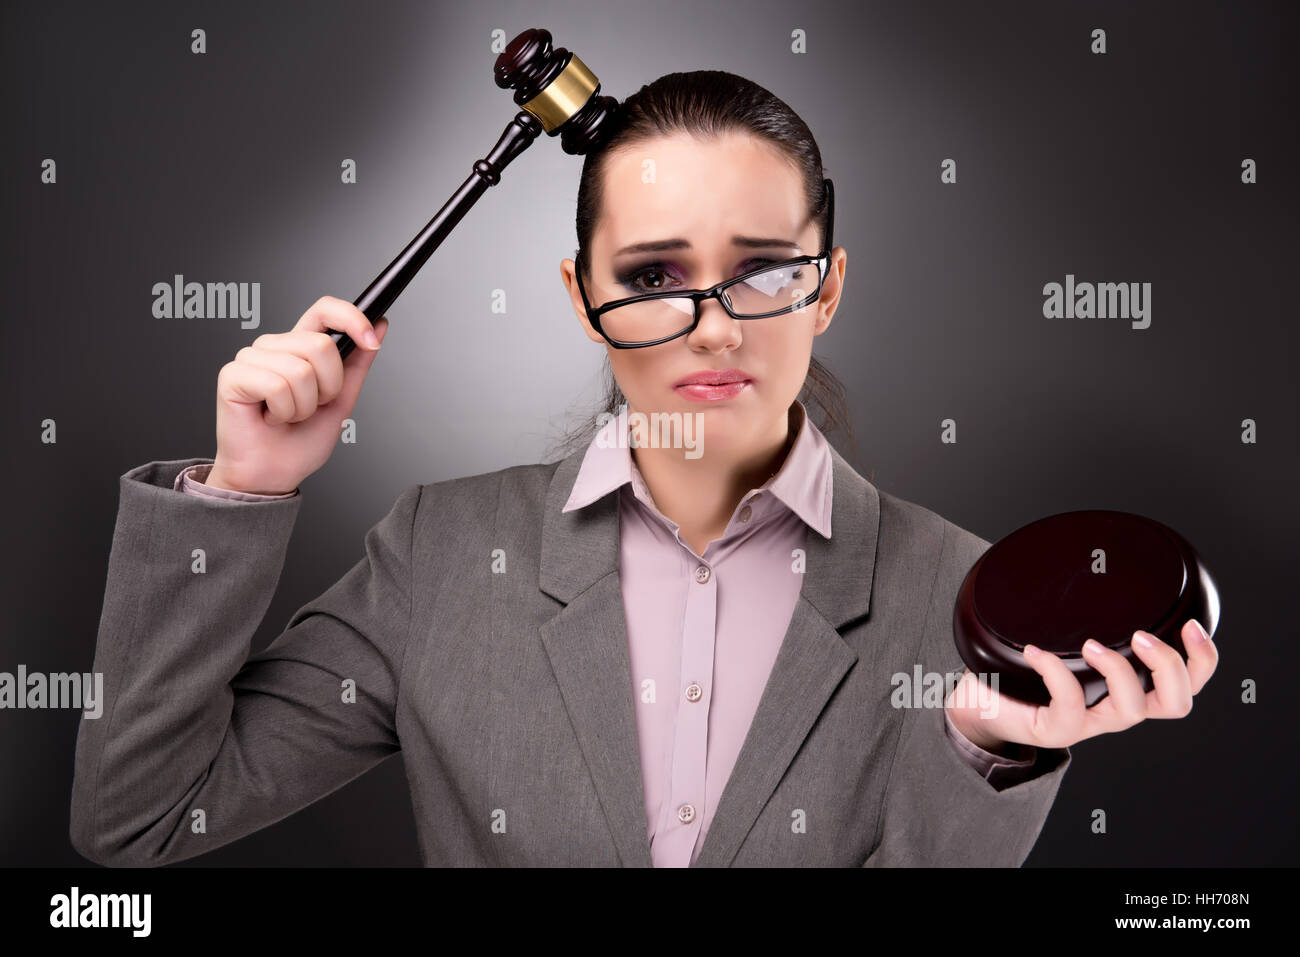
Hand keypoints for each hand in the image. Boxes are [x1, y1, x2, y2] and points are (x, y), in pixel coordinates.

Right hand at [208, 296, 388, 494]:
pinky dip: (283, 411)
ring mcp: (251, 358)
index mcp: (299, 347)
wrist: (273, 474)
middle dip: (328, 387)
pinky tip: (270, 417)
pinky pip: (276, 385)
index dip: (351, 318)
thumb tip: (379, 325)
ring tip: (288, 415)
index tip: (372, 343)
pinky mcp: (233, 375)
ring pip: (300, 369)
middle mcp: (275, 346)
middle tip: (310, 407)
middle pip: (320, 345)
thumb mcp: (341, 400)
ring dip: (304, 406)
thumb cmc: (299, 441)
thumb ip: (357, 363)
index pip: (325, 310)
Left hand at [945, 618, 1218, 752]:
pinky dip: (1055, 672)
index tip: (1191, 625)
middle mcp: (1120, 708)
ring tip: (1091, 644)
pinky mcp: (1059, 729)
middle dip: (1170, 666)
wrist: (988, 706)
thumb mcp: (1067, 640)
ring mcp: (1092, 722)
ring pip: (1132, 709)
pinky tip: (1035, 651)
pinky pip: (1069, 704)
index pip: (1189, 683)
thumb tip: (1086, 552)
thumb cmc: (1031, 669)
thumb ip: (1085, 612)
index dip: (1202, 659)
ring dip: (1119, 670)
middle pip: (1176, 703)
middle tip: (1142, 636)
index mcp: (1133, 687)